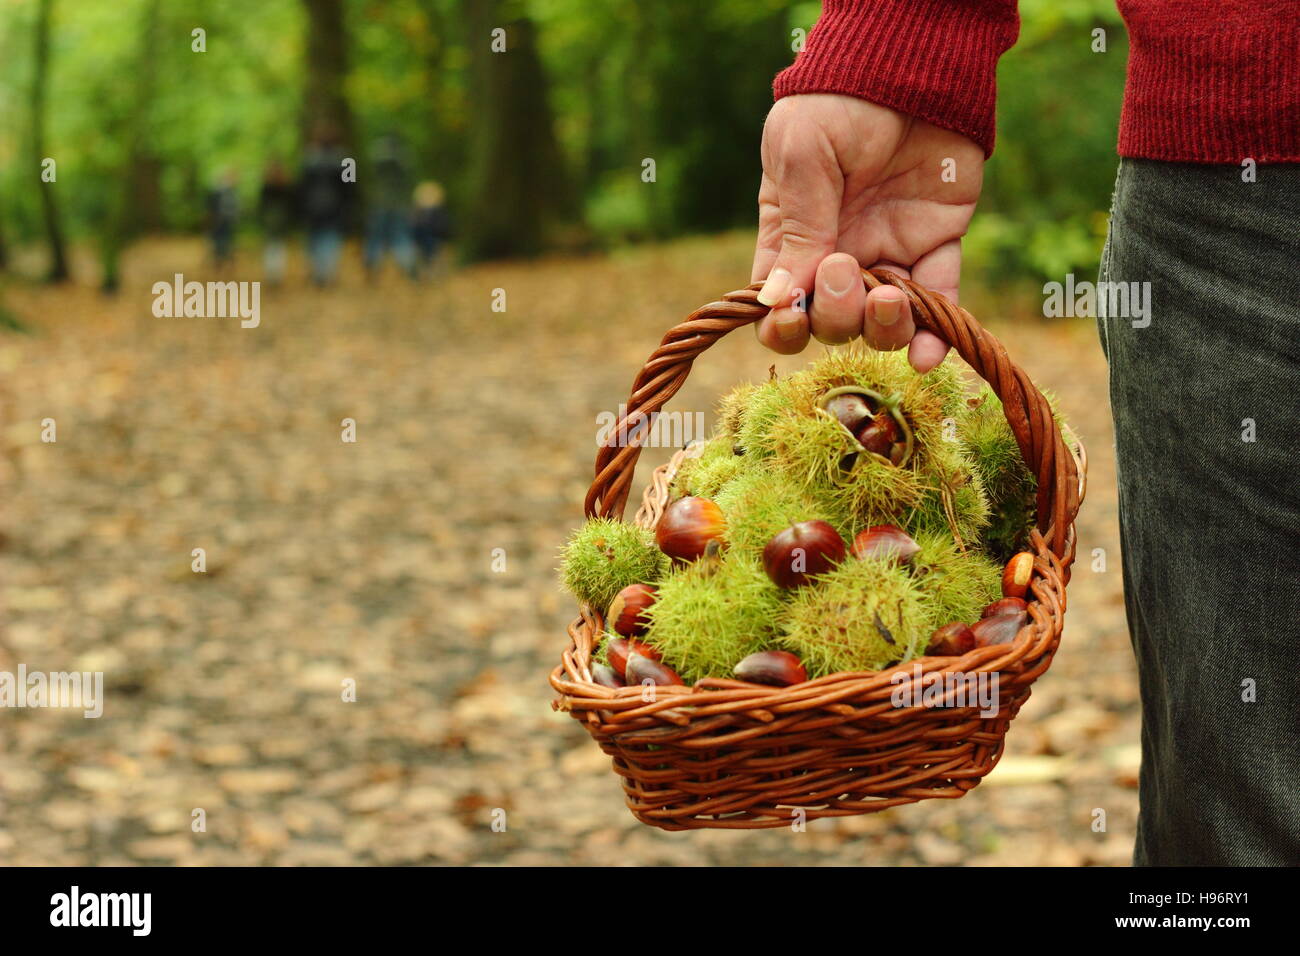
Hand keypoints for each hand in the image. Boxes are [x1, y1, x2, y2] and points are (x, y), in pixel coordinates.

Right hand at [751, 94, 984, 370]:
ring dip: (882, 330)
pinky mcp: (936, 247)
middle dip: (836, 314)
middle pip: (830, 325)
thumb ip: (796, 227)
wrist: (912, 65)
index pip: (780, 307)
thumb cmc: (840, 100)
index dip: (784, 326)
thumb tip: (780, 301)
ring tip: (890, 298)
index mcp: (789, 238)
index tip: (794, 314)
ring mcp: (887, 254)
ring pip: (880, 327)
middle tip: (848, 265)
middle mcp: (836, 256)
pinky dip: (934, 337)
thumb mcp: (802, 154)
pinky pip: (936, 308)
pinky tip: (928, 354)